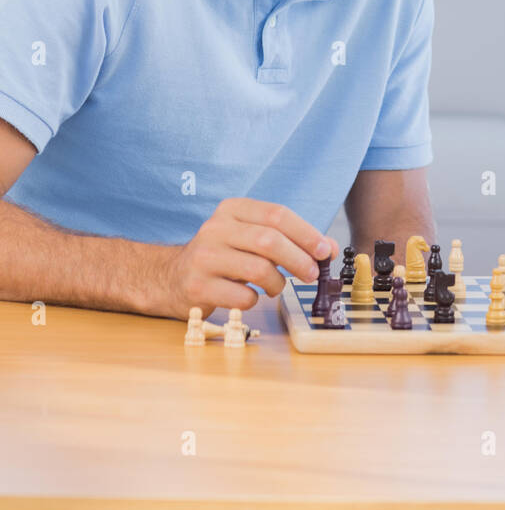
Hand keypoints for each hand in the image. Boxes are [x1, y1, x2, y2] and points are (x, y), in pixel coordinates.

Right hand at [157, 197, 338, 319]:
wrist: (171, 278)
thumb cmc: (223, 257)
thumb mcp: (250, 238)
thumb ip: (288, 240)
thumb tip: (328, 249)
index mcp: (232, 210)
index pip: (277, 214)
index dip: (306, 233)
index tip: (324, 252)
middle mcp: (215, 228)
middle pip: (269, 240)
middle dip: (298, 259)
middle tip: (311, 275)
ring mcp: (204, 257)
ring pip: (258, 269)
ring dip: (278, 283)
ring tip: (277, 287)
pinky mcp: (198, 286)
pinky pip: (242, 296)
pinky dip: (256, 300)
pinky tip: (251, 296)